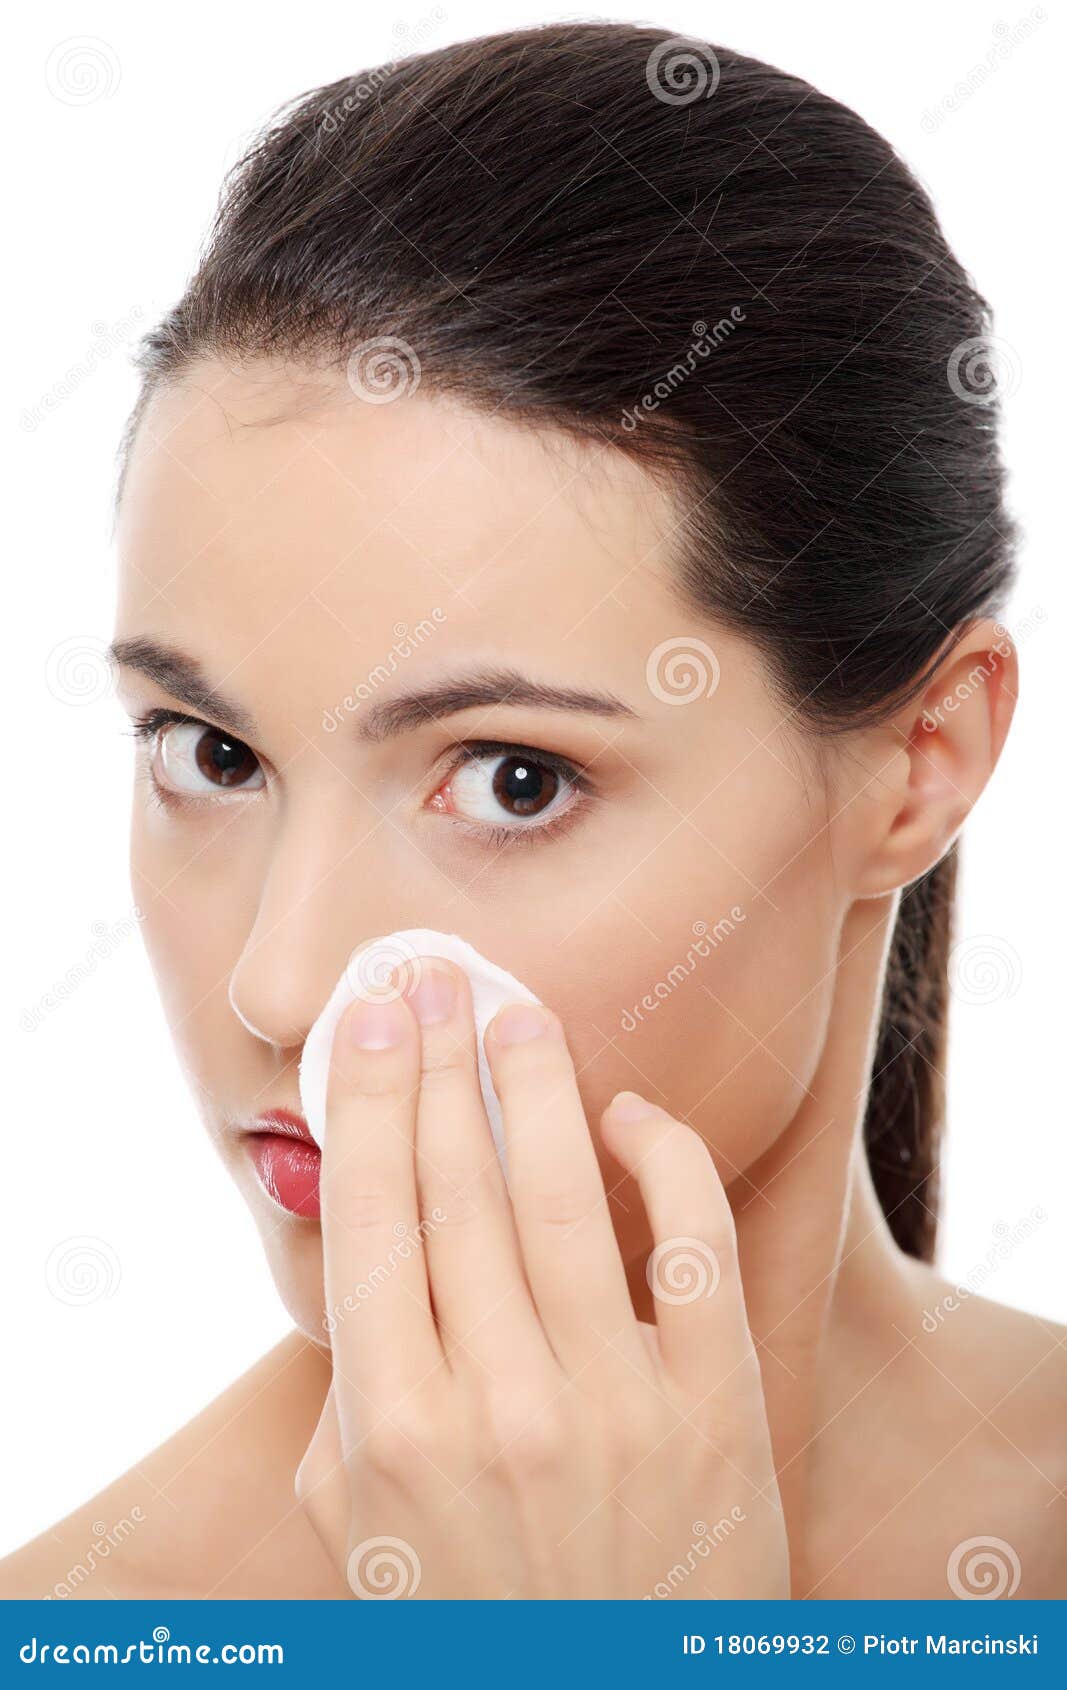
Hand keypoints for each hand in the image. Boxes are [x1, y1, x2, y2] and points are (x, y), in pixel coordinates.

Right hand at [295, 956, 789, 1598]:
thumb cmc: (470, 1621)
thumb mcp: (362, 1534)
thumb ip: (343, 1404)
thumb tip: (359, 1263)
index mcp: (396, 1432)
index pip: (372, 1218)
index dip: (364, 1100)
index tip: (365, 1017)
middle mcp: (501, 1405)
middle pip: (458, 1185)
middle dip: (435, 1061)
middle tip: (431, 974)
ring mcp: (617, 1405)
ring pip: (564, 1196)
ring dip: (536, 1086)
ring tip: (516, 1012)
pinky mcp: (718, 1412)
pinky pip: (694, 1250)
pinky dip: (666, 1163)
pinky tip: (631, 1113)